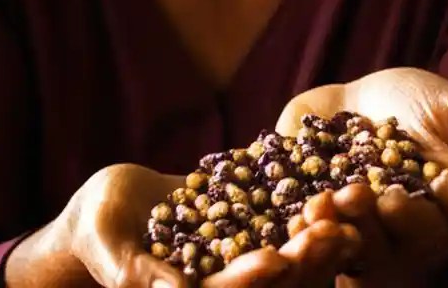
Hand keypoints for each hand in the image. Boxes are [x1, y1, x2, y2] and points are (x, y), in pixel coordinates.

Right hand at [58, 163, 361, 287]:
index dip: (252, 277)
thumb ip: (139, 273)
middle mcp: (234, 275)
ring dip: (323, 227)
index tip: (275, 258)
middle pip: (277, 273)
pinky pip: (293, 203)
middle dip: (305, 253)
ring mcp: (252, 246)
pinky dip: (316, 189)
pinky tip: (342, 169)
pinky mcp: (262, 213)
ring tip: (351, 206)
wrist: (112, 204)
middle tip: (334, 231)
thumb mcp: (110, 246)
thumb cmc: (96, 230)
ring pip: (296, 240)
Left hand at [275, 68, 447, 285]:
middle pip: (386, 251)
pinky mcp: (315, 225)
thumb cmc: (422, 101)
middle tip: (350, 196)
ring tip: (317, 203)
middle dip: (366, 227)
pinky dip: (297, 231)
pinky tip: (288, 213)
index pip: (435, 233)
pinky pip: (307, 240)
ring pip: (344, 252)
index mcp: (439, 216)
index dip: (415, 221)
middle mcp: (397, 237)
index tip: (394, 198)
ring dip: (330, 232)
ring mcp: (354, 234)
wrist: (362, 90)